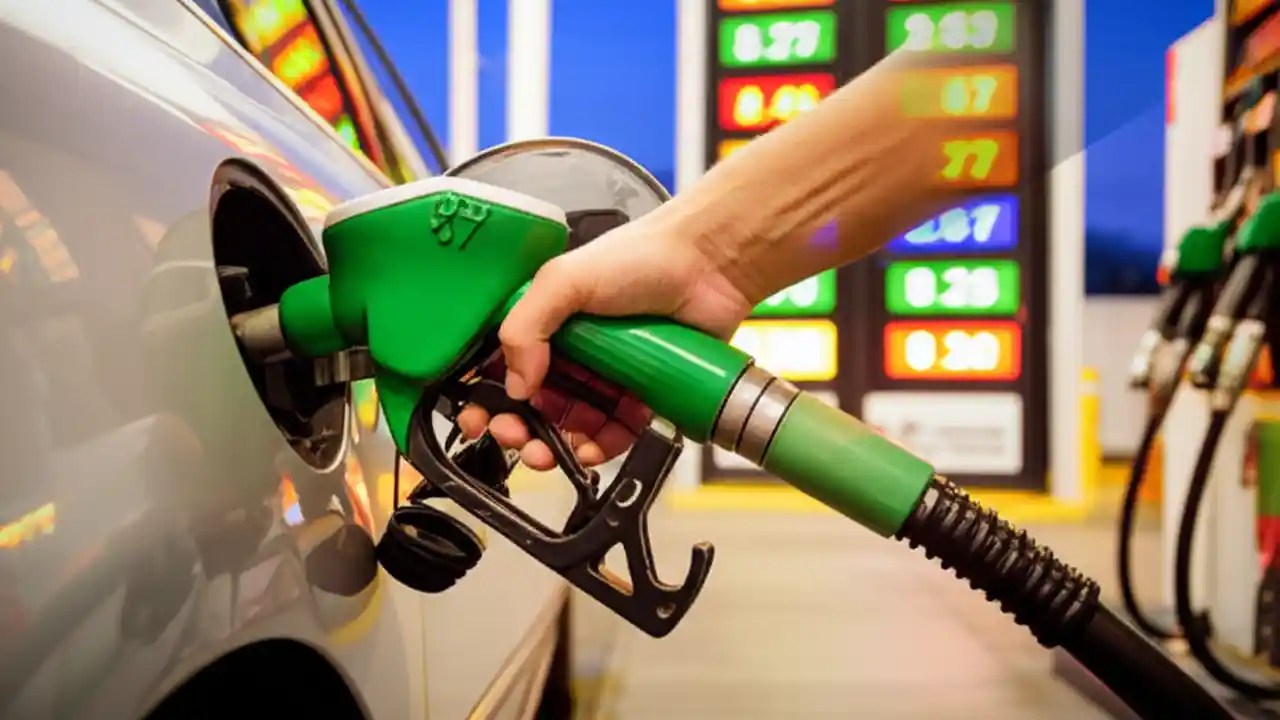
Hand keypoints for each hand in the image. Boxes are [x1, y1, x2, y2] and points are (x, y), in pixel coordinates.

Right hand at [456, 207, 752, 469]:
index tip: (477, 421)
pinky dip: (600, 448)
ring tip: (551, 453)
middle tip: (517, 439)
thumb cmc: (640, 258)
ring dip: (555, 447)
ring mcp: (608, 375)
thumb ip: (525, 328)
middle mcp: (574, 351)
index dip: (486, 398)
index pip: (503, 368)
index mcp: (546, 323)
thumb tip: (515, 387)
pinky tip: (590, 451)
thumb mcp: (564, 281)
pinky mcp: (643, 394)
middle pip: (534, 405)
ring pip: (572, 426)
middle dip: (518, 430)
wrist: (709, 265)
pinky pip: (616, 433)